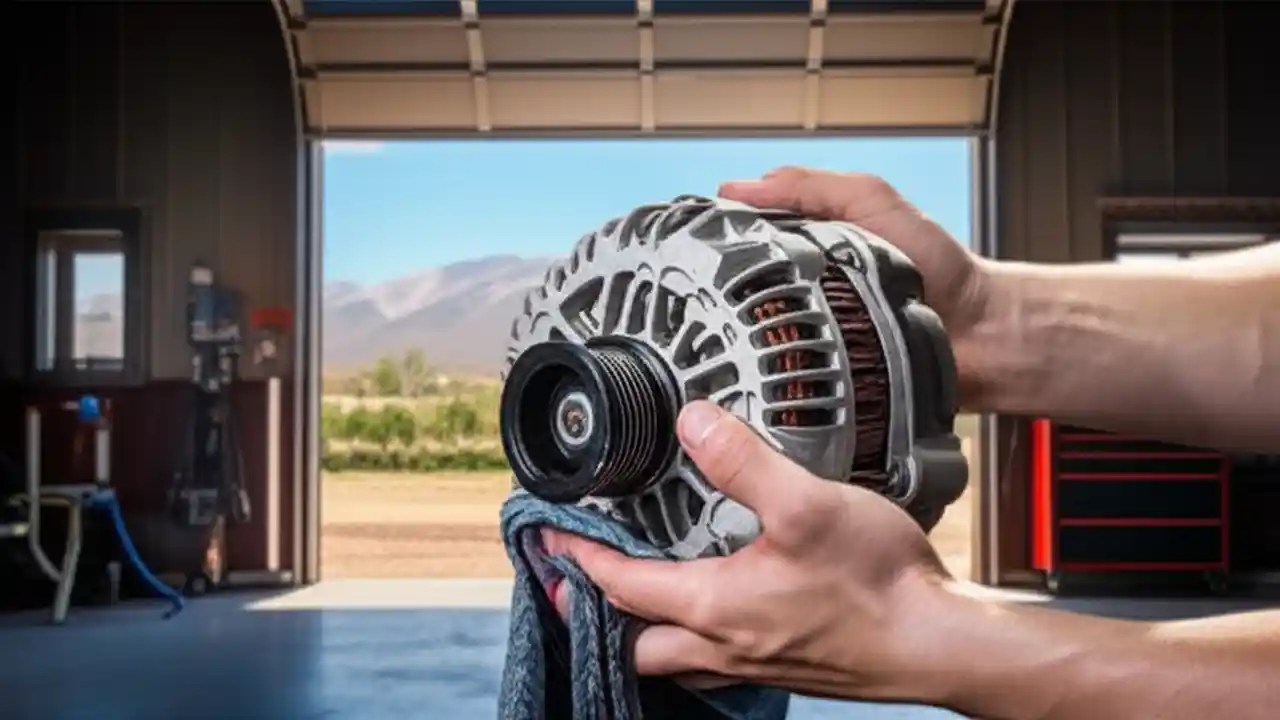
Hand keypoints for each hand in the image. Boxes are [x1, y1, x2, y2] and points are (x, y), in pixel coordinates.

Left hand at [541, 400, 956, 703]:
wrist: (939, 643)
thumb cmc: (878, 584)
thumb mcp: (806, 505)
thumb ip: (742, 462)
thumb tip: (691, 423)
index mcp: (716, 606)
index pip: (622, 585)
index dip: (579, 558)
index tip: (550, 537)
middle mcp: (727, 645)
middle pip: (633, 640)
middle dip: (594, 610)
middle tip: (573, 579)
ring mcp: (757, 662)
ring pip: (671, 658)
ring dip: (639, 628)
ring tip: (630, 595)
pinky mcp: (787, 665)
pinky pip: (713, 661)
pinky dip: (688, 639)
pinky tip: (711, 614)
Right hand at [719, 166, 994, 408]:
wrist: (985, 334)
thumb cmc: (941, 267)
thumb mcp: (874, 203)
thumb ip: (815, 188)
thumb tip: (744, 186)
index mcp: (809, 250)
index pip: (745, 243)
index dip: (713, 245)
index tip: (684, 250)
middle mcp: (804, 296)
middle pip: (739, 297)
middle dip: (717, 300)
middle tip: (694, 302)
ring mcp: (812, 341)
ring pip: (757, 341)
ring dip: (743, 340)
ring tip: (724, 338)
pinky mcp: (823, 383)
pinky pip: (786, 380)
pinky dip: (771, 378)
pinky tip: (756, 374)